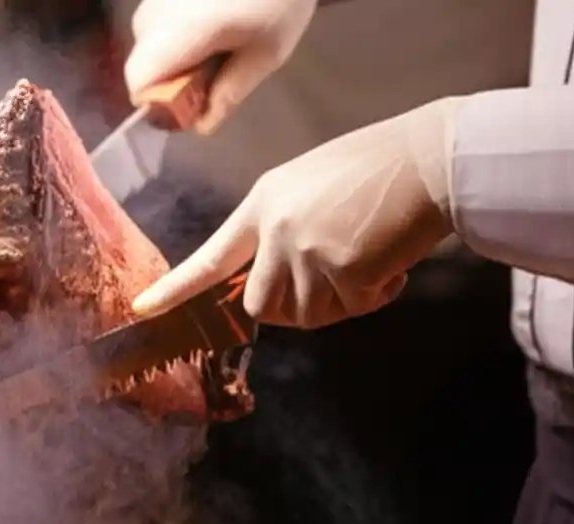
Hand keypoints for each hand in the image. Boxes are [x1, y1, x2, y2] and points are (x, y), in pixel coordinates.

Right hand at [125, 0, 316, 133]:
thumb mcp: (267, 54)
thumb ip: (230, 93)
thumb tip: (201, 126)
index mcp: (175, 34)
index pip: (138, 86)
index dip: (160, 105)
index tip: (193, 104)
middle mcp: (151, 16)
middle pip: (144, 68)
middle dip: (174, 82)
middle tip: (218, 74)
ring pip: (151, 46)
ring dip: (179, 57)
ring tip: (223, 42)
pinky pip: (159, 25)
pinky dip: (180, 35)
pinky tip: (217, 20)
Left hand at [131, 97, 464, 328]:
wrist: (431, 158)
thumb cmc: (379, 169)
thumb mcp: (311, 188)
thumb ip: (284, 230)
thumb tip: (281, 279)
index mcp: (263, 205)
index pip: (210, 256)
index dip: (175, 289)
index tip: (142, 309)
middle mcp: (275, 231)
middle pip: (258, 305)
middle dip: (289, 310)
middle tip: (330, 288)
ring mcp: (305, 252)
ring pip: (304, 316)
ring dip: (337, 305)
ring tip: (367, 266)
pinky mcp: (342, 272)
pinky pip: (353, 310)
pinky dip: (376, 297)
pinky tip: (392, 266)